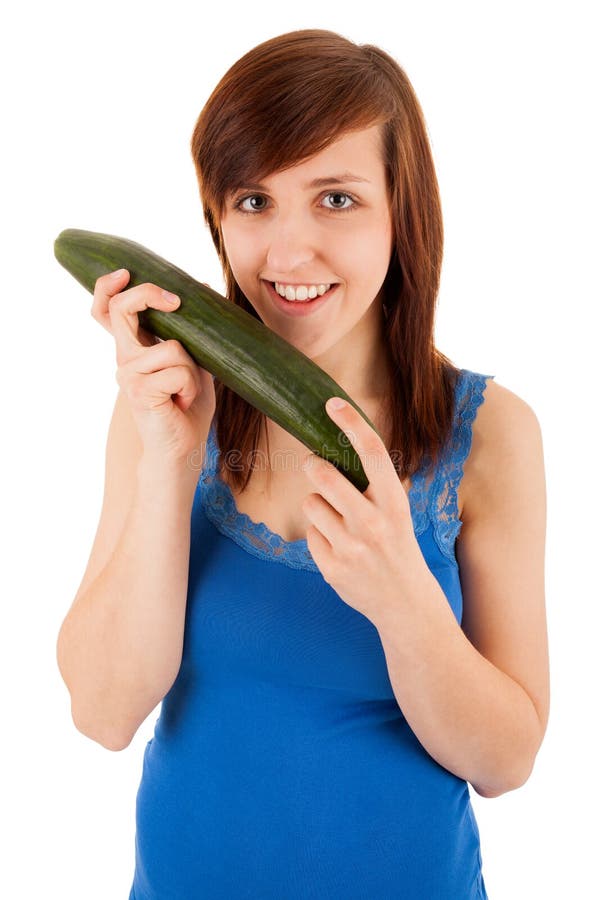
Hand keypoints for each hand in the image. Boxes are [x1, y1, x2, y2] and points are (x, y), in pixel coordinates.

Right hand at [92, 269, 215, 465]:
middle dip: (148, 294)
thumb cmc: (188, 404)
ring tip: (185, 393)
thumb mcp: (195, 359)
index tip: (125, 272)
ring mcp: (128, 375)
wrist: (183, 447)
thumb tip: (201, 285)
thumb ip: (192, 329)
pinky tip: (182, 403)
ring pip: (172, 349)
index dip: (107, 287)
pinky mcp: (138, 392)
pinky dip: (191, 387)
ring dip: (192, 371)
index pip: (106, 310)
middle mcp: (124, 358)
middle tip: (176, 301)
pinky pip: (177, 373)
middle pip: (121, 310)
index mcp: (133, 347)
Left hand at [301, 397, 427, 624]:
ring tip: (338, 521)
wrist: (406, 604)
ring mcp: (351, 548)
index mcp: (394, 503)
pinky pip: (310, 534)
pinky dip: (320, 537)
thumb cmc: (398, 547)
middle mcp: (373, 523)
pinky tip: (340, 549)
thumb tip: (335, 447)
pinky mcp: (332, 568)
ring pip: (311, 503)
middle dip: (313, 465)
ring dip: (318, 506)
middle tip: (315, 466)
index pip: (372, 452)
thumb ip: (372, 485)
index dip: (350, 423)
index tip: (332, 404)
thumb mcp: (396, 512)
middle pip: (323, 474)